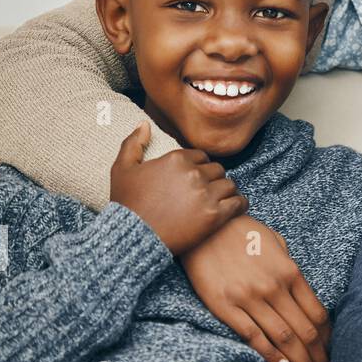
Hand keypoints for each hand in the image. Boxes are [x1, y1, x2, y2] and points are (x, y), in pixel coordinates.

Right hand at [110, 122, 246, 255]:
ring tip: (220, 200)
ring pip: (229, 185)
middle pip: (217, 170)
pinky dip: (239, 204)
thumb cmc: (126, 205)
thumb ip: (133, 143)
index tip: (194, 179)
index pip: (201, 156)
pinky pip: (238, 203)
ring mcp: (206, 194)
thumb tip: (144, 123)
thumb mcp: (121, 169)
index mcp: (176, 159)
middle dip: (212, 179)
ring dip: (226, 191)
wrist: (132, 238)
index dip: (199, 167)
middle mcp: (194, 173)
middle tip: (206, 191)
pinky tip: (235, 208)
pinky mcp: (215, 215)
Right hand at [181, 215, 331, 361]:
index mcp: (290, 272)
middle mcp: (274, 288)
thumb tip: (303, 296)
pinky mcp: (226, 307)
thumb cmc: (243, 233)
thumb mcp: (276, 243)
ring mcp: (249, 299)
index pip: (318, 314)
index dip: (329, 339)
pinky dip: (270, 355)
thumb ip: (291, 270)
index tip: (334, 354)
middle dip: (319, 358)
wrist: (204, 228)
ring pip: (283, 338)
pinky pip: (253, 336)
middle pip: (305, 331)